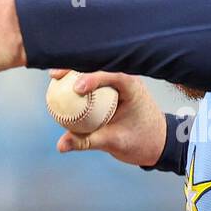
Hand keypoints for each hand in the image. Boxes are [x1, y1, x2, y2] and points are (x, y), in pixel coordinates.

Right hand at [49, 69, 166, 167]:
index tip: (75, 87)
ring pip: (94, 70)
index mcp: (132, 86)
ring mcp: (119, 83)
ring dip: (74, 71)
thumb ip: (87, 141)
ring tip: (53, 76)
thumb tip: (61, 145)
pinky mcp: (112, 89)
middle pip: (98, 65)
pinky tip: (60, 87)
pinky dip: (78, 84)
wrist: (157, 143)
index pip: (112, 74)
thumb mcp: (114, 143)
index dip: (92, 76)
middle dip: (75, 66)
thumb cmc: (142, 141)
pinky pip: (93, 83)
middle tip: (54, 75)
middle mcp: (126, 79)